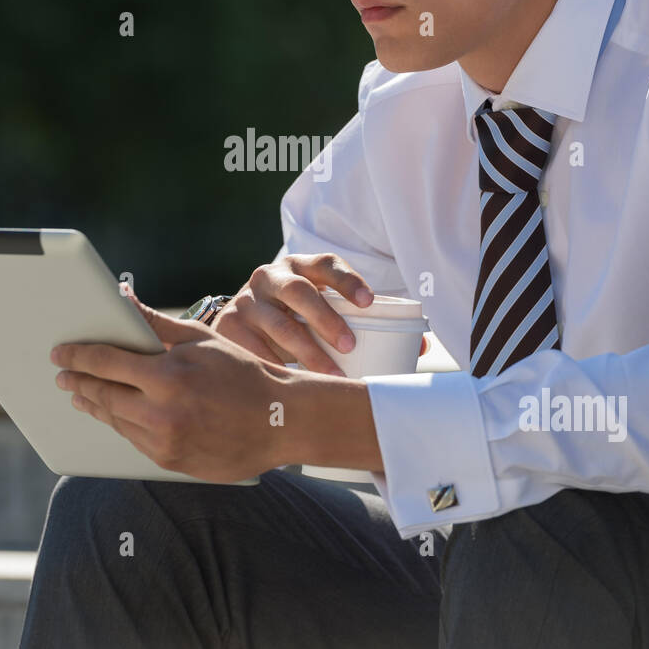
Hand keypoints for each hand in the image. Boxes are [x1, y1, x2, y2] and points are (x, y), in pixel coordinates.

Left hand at [50, 292, 303, 481]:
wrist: (281, 420)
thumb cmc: (243, 373)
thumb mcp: (200, 340)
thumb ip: (154, 323)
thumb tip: (121, 297)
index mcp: (167, 377)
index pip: (105, 364)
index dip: (77, 357)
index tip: (60, 354)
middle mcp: (162, 414)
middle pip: (103, 396)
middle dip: (78, 384)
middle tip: (63, 376)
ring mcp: (165, 443)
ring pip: (115, 422)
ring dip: (94, 406)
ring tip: (82, 396)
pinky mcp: (171, 463)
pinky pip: (134, 442)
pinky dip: (121, 425)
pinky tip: (115, 414)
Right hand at [210, 253, 374, 375]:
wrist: (239, 320)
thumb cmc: (294, 314)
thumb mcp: (320, 306)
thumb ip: (360, 321)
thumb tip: (420, 346)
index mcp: (300, 266)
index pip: (326, 264)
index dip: (347, 281)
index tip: (369, 302)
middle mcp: (270, 277)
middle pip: (299, 292)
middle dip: (326, 319)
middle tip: (349, 345)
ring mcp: (247, 301)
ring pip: (279, 325)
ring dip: (308, 351)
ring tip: (332, 374)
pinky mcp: (229, 325)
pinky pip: (255, 349)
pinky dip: (278, 366)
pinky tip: (296, 384)